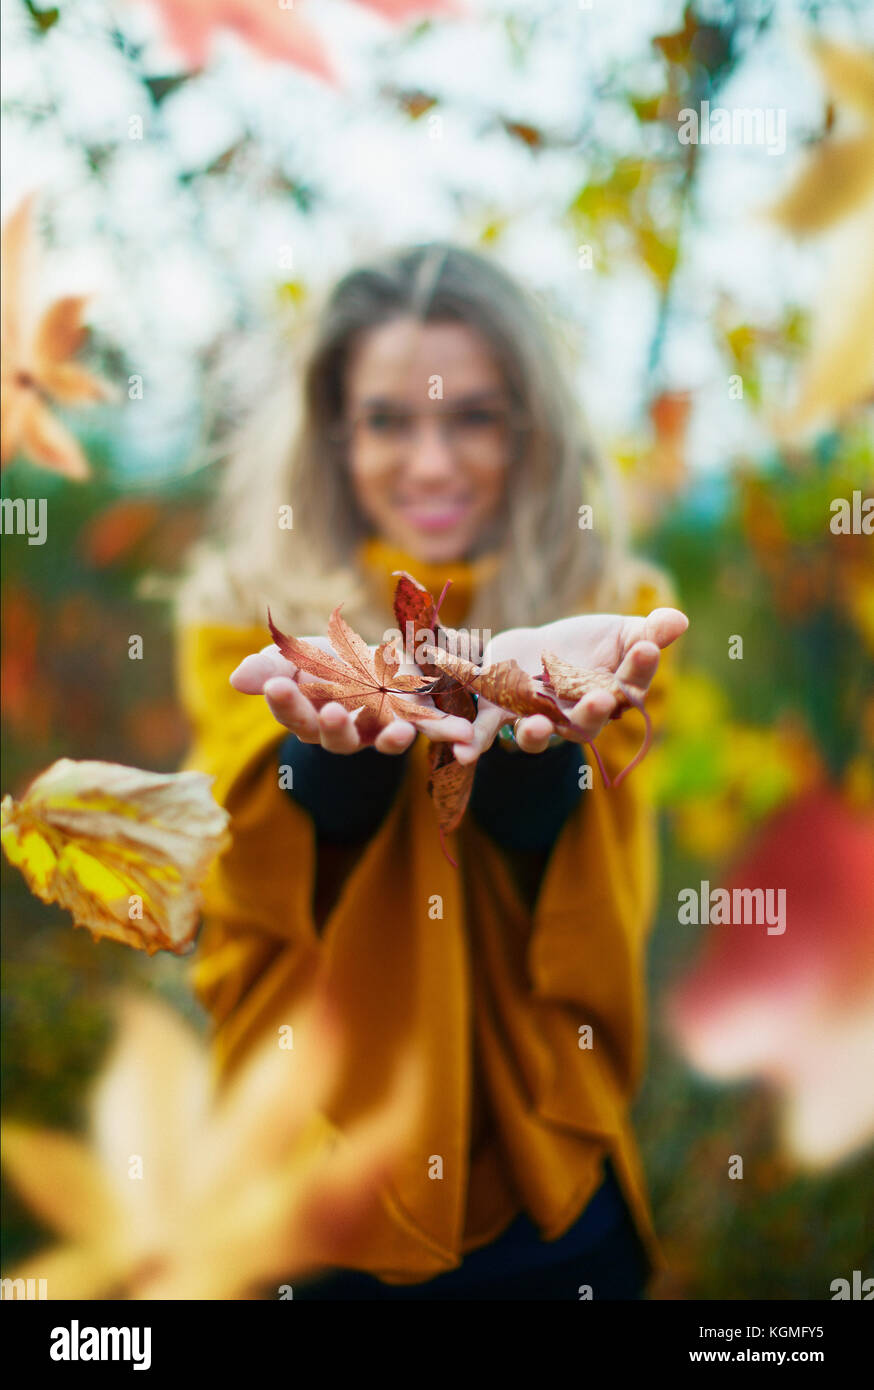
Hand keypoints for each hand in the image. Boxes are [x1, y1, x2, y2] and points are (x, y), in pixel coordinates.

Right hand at [230, 638, 474, 755]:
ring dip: (391, 739)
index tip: (279, 683)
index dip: (284, 701)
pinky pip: (431, 730)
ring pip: (382, 740)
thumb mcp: (299, 656)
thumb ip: (270, 667)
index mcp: (311, 715)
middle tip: (333, 712)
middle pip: (335, 736)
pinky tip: (465, 737)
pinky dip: (448, 734)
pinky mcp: (415, 720)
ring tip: (398, 732)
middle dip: (334, 726)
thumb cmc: (331, 660)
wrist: (380, 653)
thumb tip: (237, 678)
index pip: (292, 713)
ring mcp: (381, 729)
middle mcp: (346, 730)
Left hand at [452, 607, 688, 764]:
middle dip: (592, 710)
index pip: (632, 683)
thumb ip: (648, 632)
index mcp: (612, 693)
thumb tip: (679, 620)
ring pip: (540, 734)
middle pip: (587, 720)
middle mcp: (576, 716)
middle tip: (599, 698)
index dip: (640, 667)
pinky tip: (463, 753)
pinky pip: (488, 734)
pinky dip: (475, 745)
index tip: (646, 648)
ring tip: (536, 726)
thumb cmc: (588, 645)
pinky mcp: (500, 713)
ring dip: (538, 733)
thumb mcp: (620, 631)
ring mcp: (538, 718)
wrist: (538, 651)